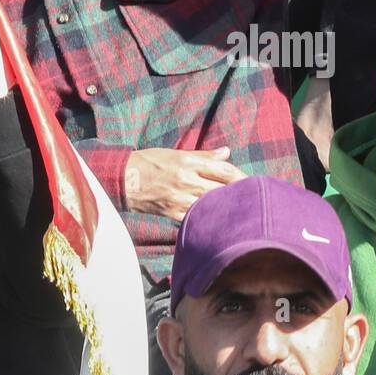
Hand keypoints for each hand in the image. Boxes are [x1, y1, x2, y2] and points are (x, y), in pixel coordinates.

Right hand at [124, 147, 246, 220]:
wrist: (122, 178)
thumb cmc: (149, 163)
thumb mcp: (176, 154)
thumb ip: (203, 155)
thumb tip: (226, 152)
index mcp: (189, 162)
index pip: (224, 170)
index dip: (241, 176)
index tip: (253, 182)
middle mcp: (186, 180)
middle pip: (222, 189)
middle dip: (239, 194)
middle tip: (253, 199)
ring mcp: (179, 198)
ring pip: (210, 205)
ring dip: (225, 209)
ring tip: (240, 213)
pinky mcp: (171, 212)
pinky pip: (194, 218)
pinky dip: (206, 220)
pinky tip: (216, 223)